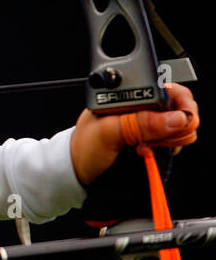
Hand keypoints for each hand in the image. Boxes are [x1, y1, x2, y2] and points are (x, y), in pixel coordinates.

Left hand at [69, 82, 199, 186]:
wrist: (77, 170)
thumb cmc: (82, 147)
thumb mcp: (106, 133)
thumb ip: (138, 123)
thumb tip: (175, 118)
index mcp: (128, 93)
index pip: (169, 89)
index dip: (178, 104)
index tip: (175, 121)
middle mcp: (141, 104)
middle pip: (181, 106)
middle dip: (175, 124)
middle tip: (153, 138)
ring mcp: (149, 121)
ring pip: (182, 124)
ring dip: (170, 138)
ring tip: (144, 145)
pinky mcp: (154, 138)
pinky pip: (176, 139)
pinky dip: (169, 147)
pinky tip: (148, 150)